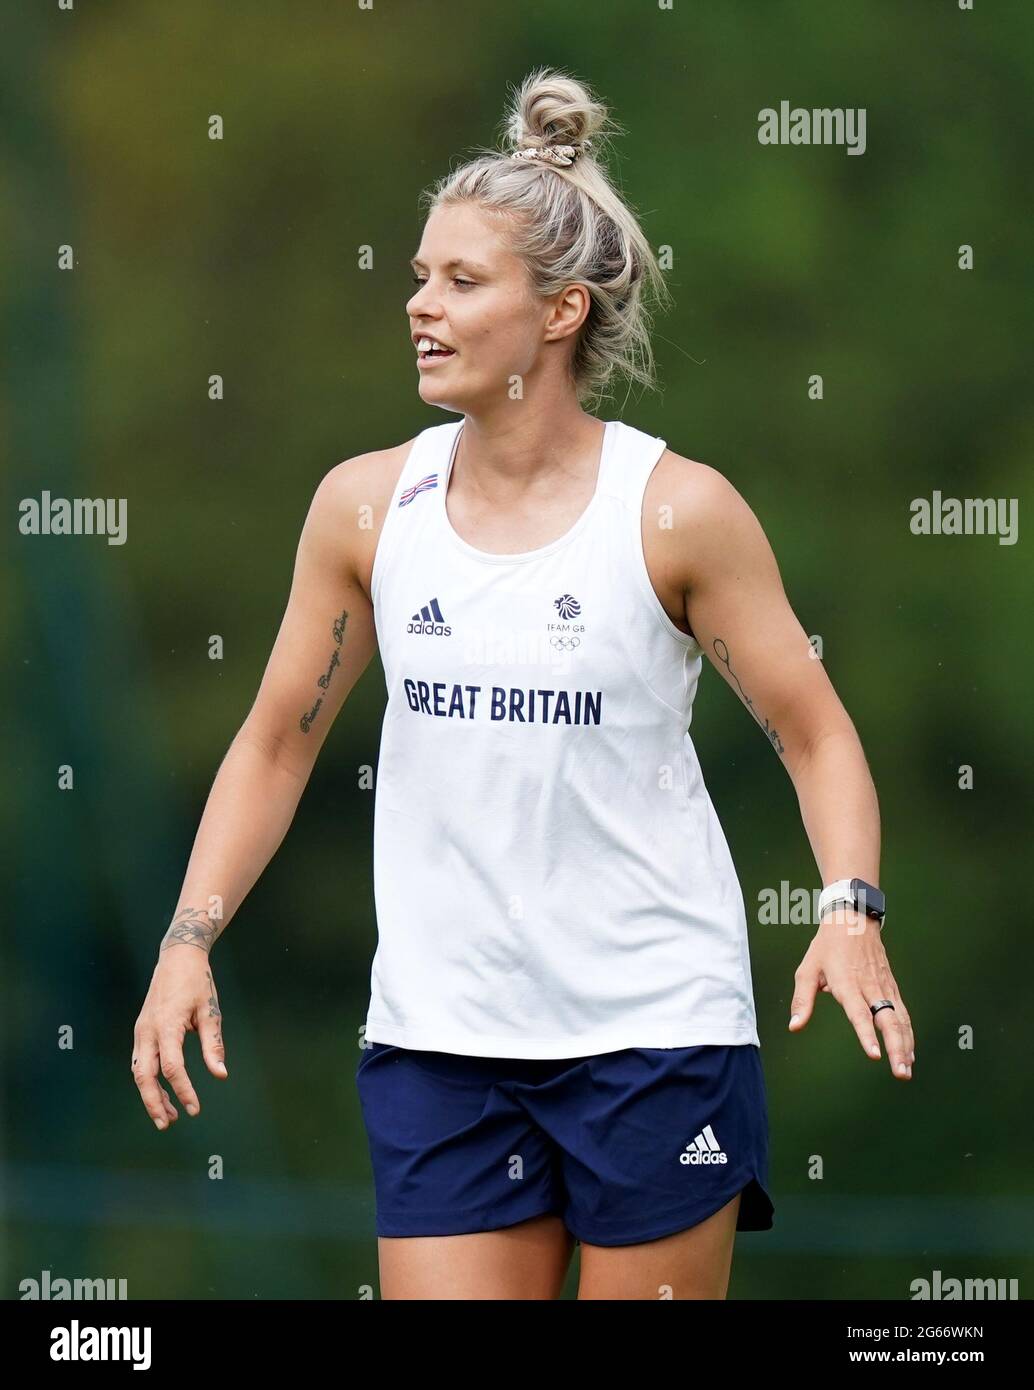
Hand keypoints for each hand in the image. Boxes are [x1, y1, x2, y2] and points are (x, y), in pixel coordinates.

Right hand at [131, 947, 227, 1129]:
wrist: (177, 957)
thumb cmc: (197, 982)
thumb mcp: (210, 1011)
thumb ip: (213, 1044)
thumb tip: (221, 1074)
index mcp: (167, 1025)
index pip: (173, 1067)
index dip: (183, 1091)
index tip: (194, 1109)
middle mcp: (148, 1030)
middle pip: (144, 1075)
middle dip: (153, 1102)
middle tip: (167, 1124)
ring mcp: (141, 1030)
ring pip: (138, 1071)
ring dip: (150, 1094)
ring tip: (167, 1115)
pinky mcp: (141, 1030)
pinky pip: (139, 1061)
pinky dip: (148, 1080)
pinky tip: (161, 1091)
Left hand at [788, 910, 914, 1078]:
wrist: (853, 918)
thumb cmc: (827, 946)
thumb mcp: (807, 969)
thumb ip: (802, 1000)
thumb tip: (794, 1026)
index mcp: (847, 983)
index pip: (859, 1013)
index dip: (867, 1034)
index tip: (875, 1055)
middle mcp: (870, 987)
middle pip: (888, 1020)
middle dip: (896, 1048)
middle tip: (900, 1073)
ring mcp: (884, 987)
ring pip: (900, 1019)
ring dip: (905, 1045)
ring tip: (906, 1070)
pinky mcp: (891, 987)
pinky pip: (903, 1013)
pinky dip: (908, 1033)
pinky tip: (909, 1052)